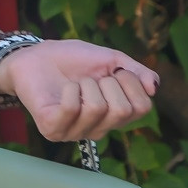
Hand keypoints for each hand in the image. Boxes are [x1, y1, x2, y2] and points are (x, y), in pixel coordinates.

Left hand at [0, 39, 157, 142]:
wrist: (33, 55)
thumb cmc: (71, 59)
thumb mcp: (109, 59)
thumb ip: (134, 71)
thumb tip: (154, 87)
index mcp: (114, 115)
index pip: (142, 108)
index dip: (132, 82)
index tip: (115, 70)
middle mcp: (98, 129)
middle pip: (123, 111)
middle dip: (109, 83)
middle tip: (92, 76)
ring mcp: (74, 132)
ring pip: (98, 109)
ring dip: (87, 84)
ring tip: (76, 82)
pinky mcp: (52, 129)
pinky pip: (72, 110)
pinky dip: (70, 91)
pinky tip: (64, 87)